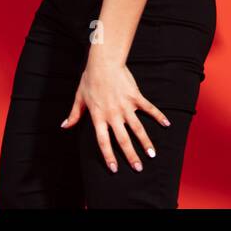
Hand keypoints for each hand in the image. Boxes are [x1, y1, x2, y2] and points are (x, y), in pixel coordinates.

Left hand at [60, 52, 169, 172]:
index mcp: (98, 117)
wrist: (104, 61)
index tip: (114, 169)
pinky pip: (149, 109)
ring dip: (146, 142)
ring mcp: (126, 106)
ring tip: (152, 154)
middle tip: (138, 168)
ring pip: (138, 128)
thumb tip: (64, 126)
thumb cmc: (90, 78)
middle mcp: (113, 114)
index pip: (103, 141)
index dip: (108, 156)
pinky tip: (166, 124)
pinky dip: (158, 116)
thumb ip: (74, 114)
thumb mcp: (79, 97)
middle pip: (123, 140)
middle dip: (131, 156)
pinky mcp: (135, 97)